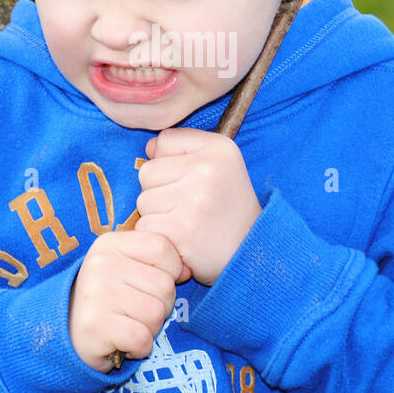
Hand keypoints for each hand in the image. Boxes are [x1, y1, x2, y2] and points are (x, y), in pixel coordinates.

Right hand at [68, 230, 190, 372]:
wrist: (65, 335)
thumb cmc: (106, 300)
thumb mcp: (126, 268)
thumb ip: (156, 260)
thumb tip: (187, 270)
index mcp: (109, 244)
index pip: (163, 248)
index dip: (170, 271)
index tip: (149, 284)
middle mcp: (100, 265)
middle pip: (164, 285)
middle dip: (160, 305)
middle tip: (133, 312)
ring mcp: (96, 295)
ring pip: (156, 314)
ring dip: (149, 328)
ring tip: (127, 325)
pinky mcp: (96, 327)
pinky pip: (143, 339)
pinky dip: (139, 347)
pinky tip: (122, 343)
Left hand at [135, 128, 262, 286]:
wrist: (250, 251)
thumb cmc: (228, 207)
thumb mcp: (220, 164)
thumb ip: (183, 147)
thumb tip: (148, 147)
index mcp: (218, 148)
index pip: (164, 141)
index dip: (171, 163)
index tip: (195, 181)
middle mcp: (207, 168)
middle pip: (147, 172)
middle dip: (160, 191)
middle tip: (190, 206)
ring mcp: (194, 199)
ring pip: (143, 201)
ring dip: (158, 216)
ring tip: (187, 222)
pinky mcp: (181, 228)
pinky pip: (145, 226)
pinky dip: (158, 236)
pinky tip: (181, 239)